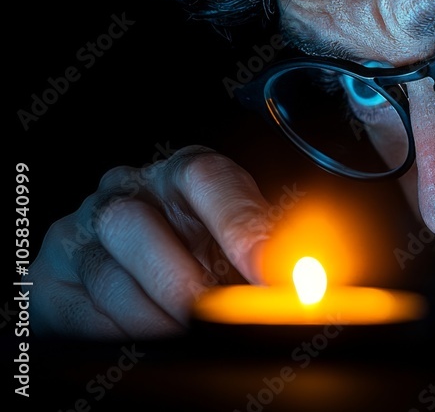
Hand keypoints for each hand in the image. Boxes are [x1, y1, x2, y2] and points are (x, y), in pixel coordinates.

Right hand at [30, 146, 271, 338]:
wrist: (139, 288)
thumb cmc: (201, 259)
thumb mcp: (241, 249)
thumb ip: (266, 255)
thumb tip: (302, 279)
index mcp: (182, 174)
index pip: (206, 177)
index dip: (238, 223)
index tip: (269, 269)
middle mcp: (126, 191)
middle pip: (135, 221)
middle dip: (179, 279)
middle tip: (212, 314)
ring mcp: (81, 231)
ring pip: (107, 273)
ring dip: (152, 316)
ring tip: (185, 335)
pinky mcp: (50, 278)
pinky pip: (79, 311)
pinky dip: (118, 334)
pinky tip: (146, 341)